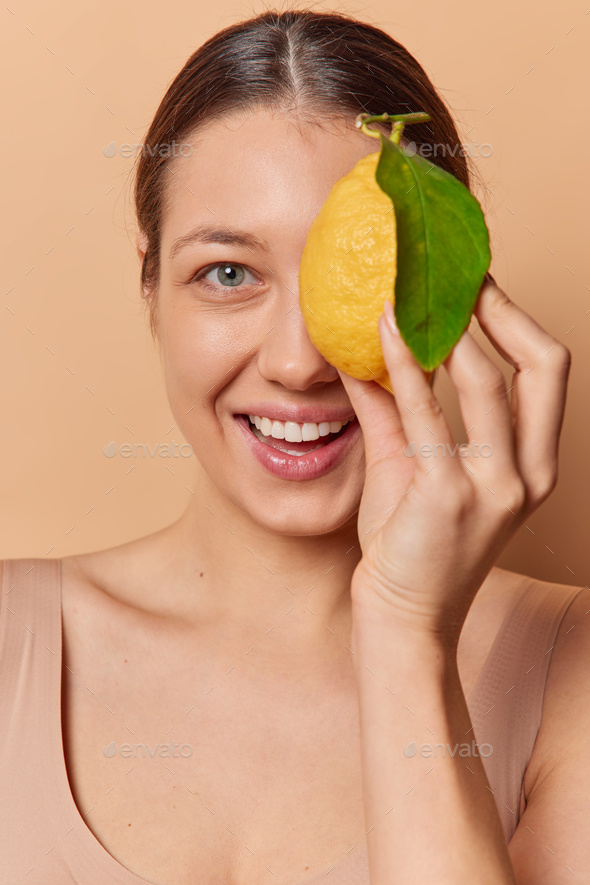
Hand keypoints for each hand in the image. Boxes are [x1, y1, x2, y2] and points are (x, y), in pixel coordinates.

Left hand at [339, 277, 570, 641]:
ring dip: (451, 325)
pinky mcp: (448, 495)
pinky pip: (428, 412)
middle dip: (505, 310)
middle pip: (544, 365)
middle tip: (461, 274)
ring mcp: (494, 486)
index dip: (517, 321)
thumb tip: (366, 348)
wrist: (402, 616)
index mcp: (531, 464)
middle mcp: (527, 473)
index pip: (545, 374)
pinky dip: (406, 364)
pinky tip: (381, 331)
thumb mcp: (409, 466)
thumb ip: (394, 407)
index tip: (479, 283)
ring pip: (488, 379)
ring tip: (412, 290)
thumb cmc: (409, 544)